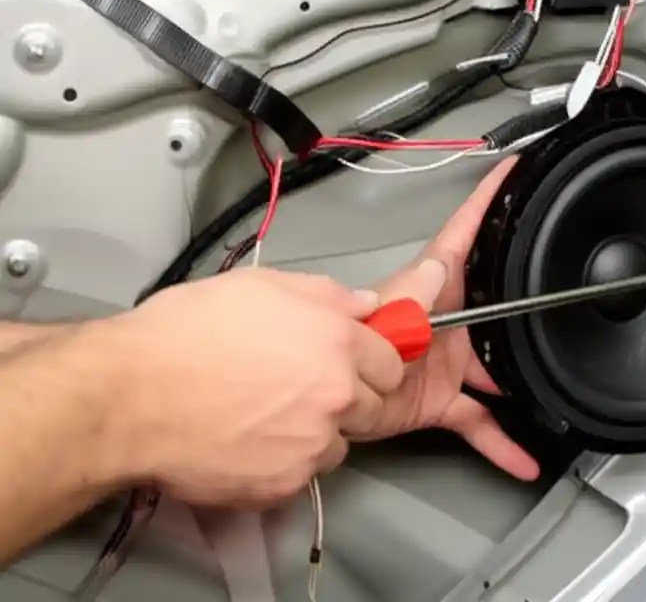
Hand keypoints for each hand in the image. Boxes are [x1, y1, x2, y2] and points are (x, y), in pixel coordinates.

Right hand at [99, 268, 402, 507]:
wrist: (128, 397)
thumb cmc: (184, 333)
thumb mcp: (258, 287)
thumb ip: (325, 294)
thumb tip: (367, 305)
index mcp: (337, 342)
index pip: (391, 361)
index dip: (370, 362)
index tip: (347, 365)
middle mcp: (337, 395)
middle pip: (373, 406)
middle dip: (348, 400)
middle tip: (300, 391)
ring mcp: (313, 444)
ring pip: (337, 444)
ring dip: (316, 435)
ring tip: (266, 419)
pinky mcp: (285, 484)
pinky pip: (300, 475)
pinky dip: (281, 464)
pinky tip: (245, 443)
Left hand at [352, 158, 540, 481]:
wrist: (320, 401)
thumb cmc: (343, 346)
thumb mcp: (384, 317)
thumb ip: (410, 297)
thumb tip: (437, 271)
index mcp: (435, 285)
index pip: (467, 230)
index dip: (490, 197)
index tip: (515, 167)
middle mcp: (450, 319)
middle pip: (499, 301)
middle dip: (527, 299)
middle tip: (561, 293)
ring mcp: (449, 360)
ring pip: (500, 367)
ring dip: (524, 380)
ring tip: (560, 389)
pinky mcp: (442, 399)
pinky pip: (480, 421)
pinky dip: (501, 443)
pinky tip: (526, 460)